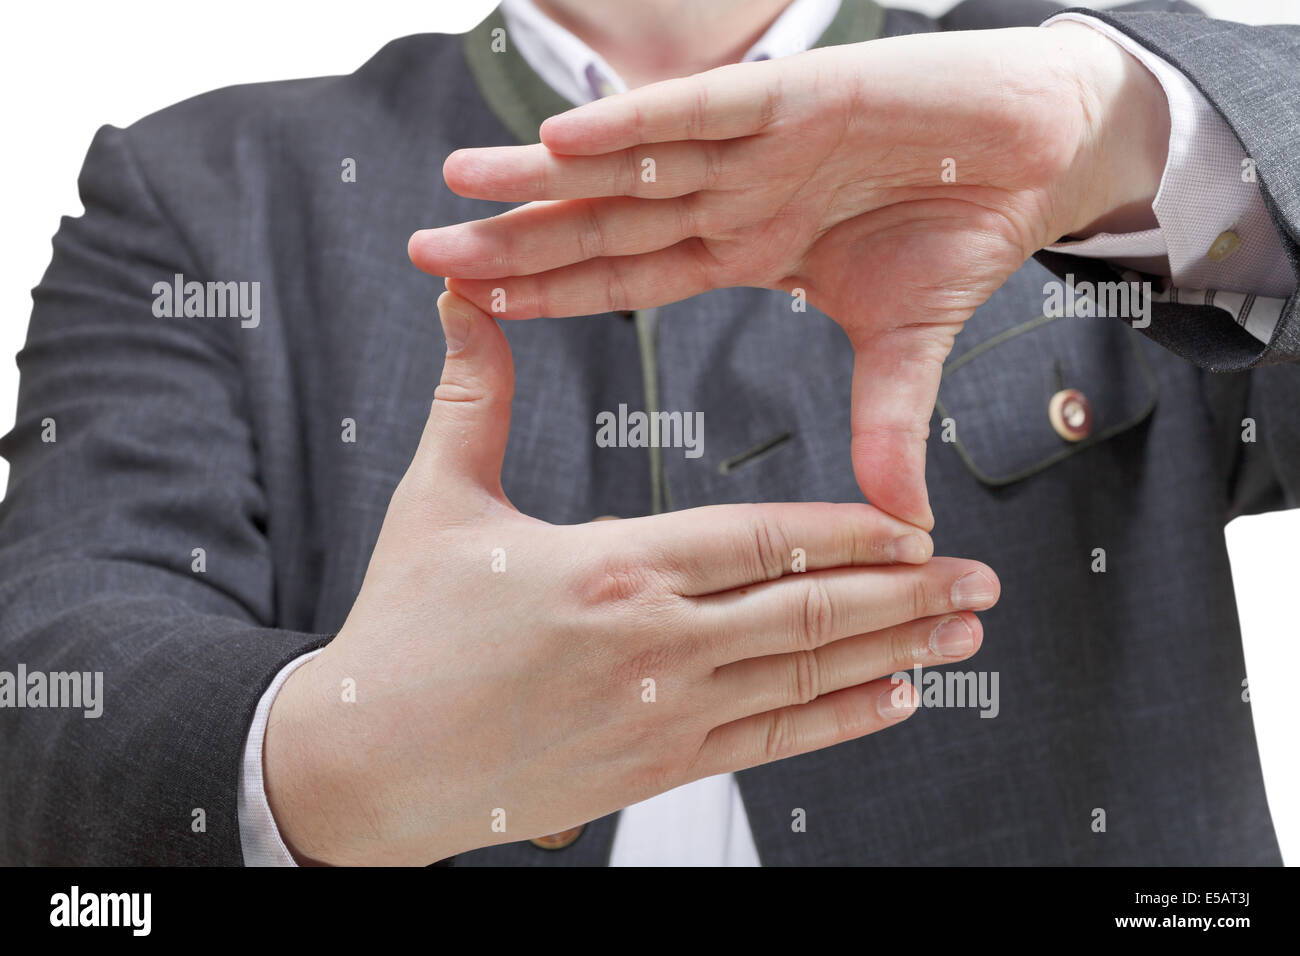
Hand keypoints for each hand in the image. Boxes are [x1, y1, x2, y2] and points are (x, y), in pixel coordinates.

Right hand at [263, 292, 999, 865]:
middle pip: (809, 613)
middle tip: (980, 581)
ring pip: (805, 679)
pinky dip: (839, 720)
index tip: (916, 523)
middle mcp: (655, 645)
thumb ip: (472, 398)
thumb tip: (463, 302)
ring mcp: (663, 716)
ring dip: (894, 654)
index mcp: (612, 569)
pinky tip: (892, 700)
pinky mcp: (655, 769)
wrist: (365, 764)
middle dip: (906, 596)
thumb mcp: (437, 502)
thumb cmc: (402, 631)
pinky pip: (771, 744)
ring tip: (960, 635)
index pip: (762, 542)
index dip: (850, 534)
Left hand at [409, 23, 1168, 528]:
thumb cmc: (962, 231)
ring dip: (549, 176)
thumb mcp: (905, 342)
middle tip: (429, 250)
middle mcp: (735, 195)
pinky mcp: (802, 98)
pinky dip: (638, 126)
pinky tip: (565, 140)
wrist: (1040, 152)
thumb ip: (882, 420)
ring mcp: (760, 145)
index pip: (629, 276)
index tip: (474, 305)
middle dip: (520, 238)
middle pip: (607, 223)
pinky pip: (704, 114)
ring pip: (635, 164)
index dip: (554, 290)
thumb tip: (895, 520)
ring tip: (463, 182)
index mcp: (744, 249)